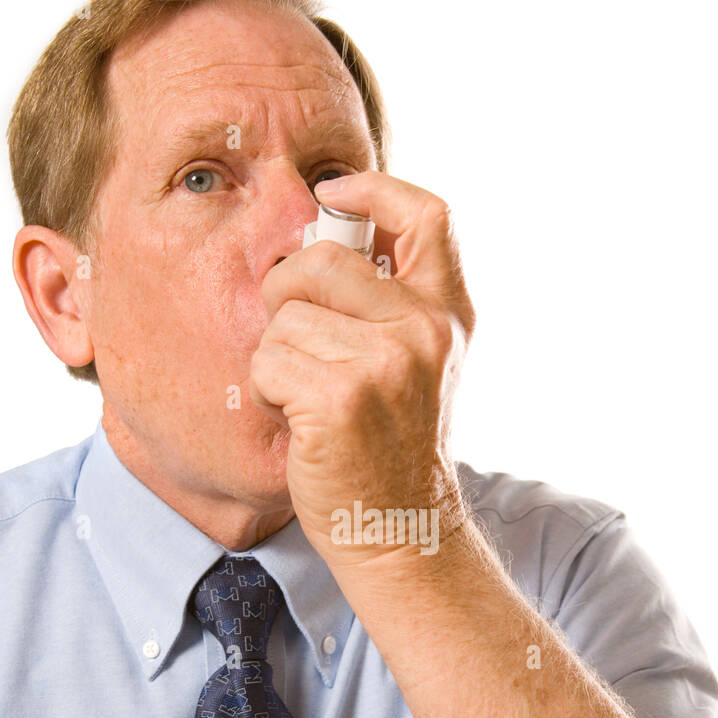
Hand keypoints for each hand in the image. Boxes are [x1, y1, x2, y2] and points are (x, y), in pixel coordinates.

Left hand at [249, 170, 474, 571]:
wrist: (400, 528)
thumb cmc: (396, 445)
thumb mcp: (422, 363)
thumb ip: (394, 301)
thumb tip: (327, 232)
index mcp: (448, 313)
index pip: (428, 213)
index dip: (372, 189)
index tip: (332, 197)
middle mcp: (426, 330)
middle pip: (324, 258)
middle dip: (289, 290)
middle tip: (298, 338)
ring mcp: (385, 363)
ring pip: (287, 315)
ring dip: (280, 355)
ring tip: (311, 396)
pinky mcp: (340, 399)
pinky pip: (269, 360)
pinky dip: (269, 390)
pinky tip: (301, 420)